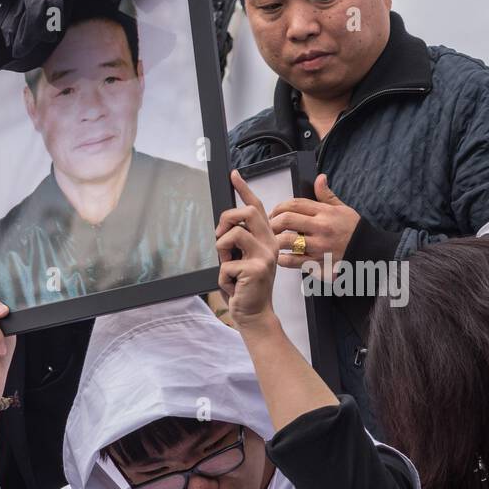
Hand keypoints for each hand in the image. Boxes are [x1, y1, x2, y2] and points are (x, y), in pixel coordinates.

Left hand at [215, 170, 278, 329]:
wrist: (253, 313)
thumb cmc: (245, 286)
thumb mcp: (242, 258)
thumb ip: (238, 241)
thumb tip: (223, 225)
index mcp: (267, 239)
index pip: (256, 208)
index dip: (244, 189)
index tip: (233, 175)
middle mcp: (270, 244)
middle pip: (246, 213)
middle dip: (226, 219)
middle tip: (219, 235)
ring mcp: (265, 256)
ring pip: (233, 234)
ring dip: (222, 251)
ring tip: (228, 267)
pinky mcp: (256, 269)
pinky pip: (226, 264)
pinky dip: (222, 277)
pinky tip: (232, 286)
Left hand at [269, 173, 360, 272]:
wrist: (368, 253)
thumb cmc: (354, 231)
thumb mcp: (343, 209)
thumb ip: (327, 195)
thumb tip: (320, 178)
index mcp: (325, 213)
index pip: (294, 204)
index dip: (279, 207)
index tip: (275, 212)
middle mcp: (321, 228)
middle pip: (286, 220)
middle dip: (273, 222)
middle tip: (270, 226)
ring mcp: (318, 247)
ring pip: (286, 241)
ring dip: (275, 240)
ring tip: (273, 240)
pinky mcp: (317, 264)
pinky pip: (293, 261)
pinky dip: (282, 259)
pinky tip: (281, 256)